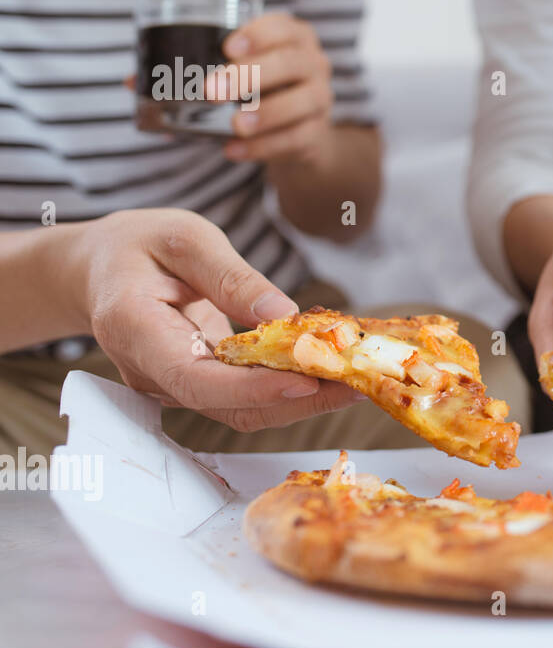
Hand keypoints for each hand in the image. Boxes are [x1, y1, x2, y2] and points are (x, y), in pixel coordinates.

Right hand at [64, 209, 361, 430]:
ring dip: (301, 401)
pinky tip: (329, 371)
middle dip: (296, 401)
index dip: (252, 387)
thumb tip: (282, 314)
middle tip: (356, 383)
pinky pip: (244, 396)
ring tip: (356, 380)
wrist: (101, 268)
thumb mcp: (186, 238)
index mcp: (134, 327)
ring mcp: (171, 385)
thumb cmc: (139, 244)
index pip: (194, 377)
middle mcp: (150, 370)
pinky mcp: (195, 386)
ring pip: (241, 409)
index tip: (306, 382)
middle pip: (227, 405)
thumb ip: (231, 277)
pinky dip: (288, 387)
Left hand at [210, 13, 333, 165]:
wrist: (302, 134)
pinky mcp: (318, 134)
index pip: (283, 28)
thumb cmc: (264, 91)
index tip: (227, 48)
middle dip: (250, 75)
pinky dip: (264, 147)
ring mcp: (321, 99)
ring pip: (301, 102)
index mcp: (294, 39)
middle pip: (290, 63)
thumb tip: (135, 81)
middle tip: (212, 91)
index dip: (258, 35)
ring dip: (266, 113)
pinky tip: (235, 150)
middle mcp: (313, 65)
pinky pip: (296, 139)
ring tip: (235, 125)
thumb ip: (199, 71)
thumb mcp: (242, 72)